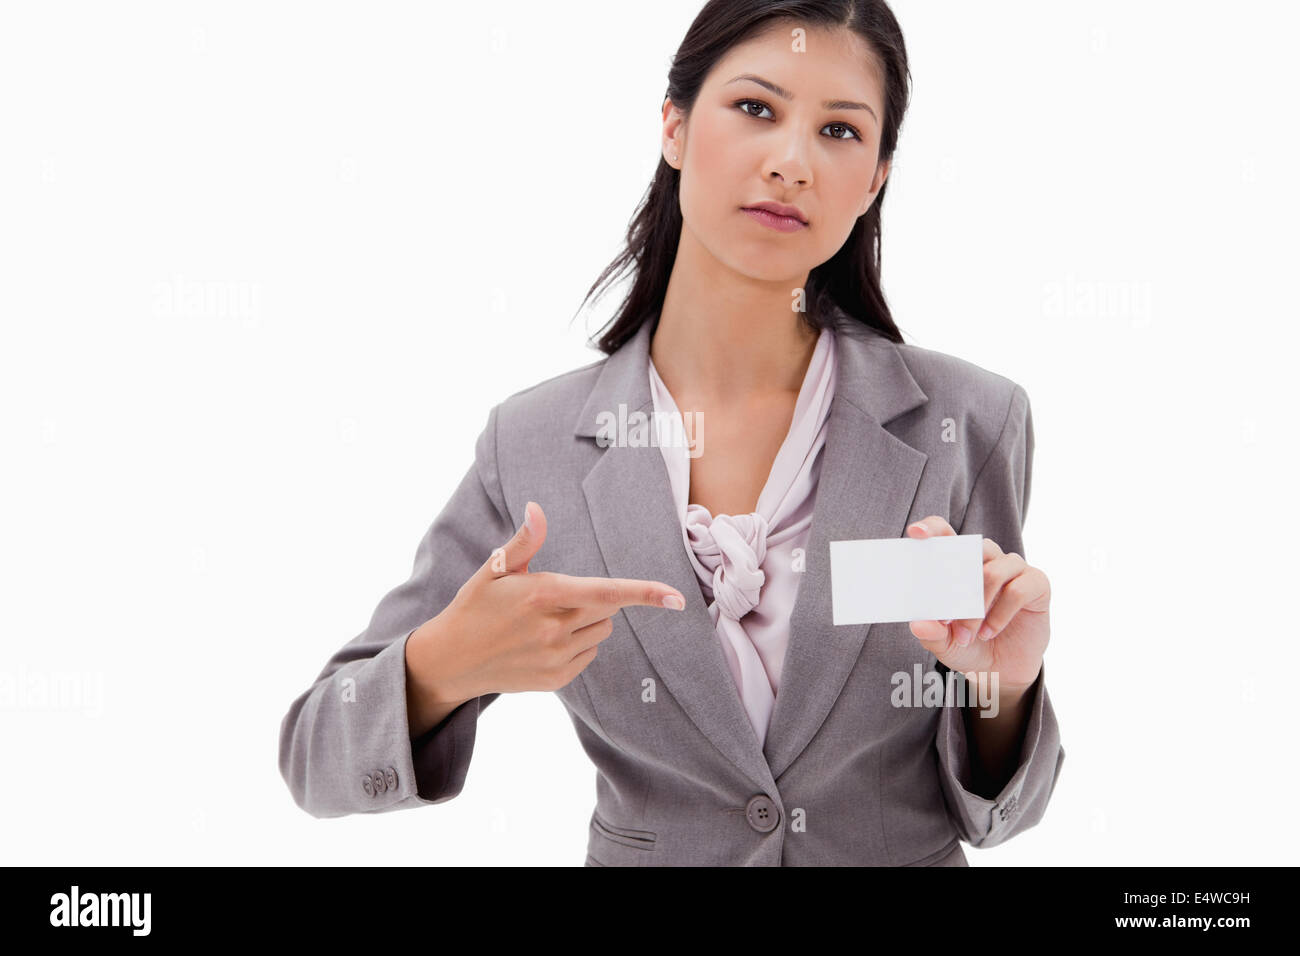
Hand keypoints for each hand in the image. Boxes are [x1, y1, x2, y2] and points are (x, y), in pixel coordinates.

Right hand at [407, 501, 686, 706]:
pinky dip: (577, 645)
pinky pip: (589, 654)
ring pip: (601, 631)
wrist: (450, 660)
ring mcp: (556, 658)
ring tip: (544, 622)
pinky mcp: (557, 679)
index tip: (677, 598)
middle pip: (608, 608)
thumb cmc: (475, 606)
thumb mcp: (495, 569)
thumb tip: (537, 509)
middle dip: (593, 598)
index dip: (644, 592)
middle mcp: (554, 629)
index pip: (606, 591)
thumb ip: (524, 540)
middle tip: (553, 599)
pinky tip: (543, 644)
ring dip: (586, 622)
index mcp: (543, 594)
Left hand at [905, 515, 1050, 693]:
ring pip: (993, 572)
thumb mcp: (943, 643)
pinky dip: (999, 615)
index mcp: (958, 561)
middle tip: (944, 610)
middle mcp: (986, 557)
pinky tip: (988, 633)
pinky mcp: (1036, 583)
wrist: (1002, 667)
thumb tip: (918, 623)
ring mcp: (1013, 568)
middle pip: (971, 548)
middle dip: (954, 578)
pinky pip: (1017, 590)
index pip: (944, 532)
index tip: (916, 534)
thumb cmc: (968, 644)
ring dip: (976, 607)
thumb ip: (931, 633)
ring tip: (967, 635)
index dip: (931, 528)